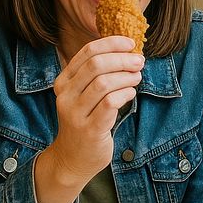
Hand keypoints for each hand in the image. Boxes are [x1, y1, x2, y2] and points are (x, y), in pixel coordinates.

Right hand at [35, 35, 142, 202]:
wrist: (73, 159)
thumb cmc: (85, 122)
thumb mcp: (83, 96)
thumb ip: (97, 75)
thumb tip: (127, 51)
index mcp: (63, 82)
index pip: (87, 52)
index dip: (111, 43)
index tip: (130, 43)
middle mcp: (65, 96)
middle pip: (96, 64)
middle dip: (122, 59)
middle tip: (139, 61)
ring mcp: (75, 113)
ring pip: (103, 83)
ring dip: (126, 77)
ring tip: (137, 78)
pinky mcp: (89, 129)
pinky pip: (110, 103)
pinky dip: (125, 94)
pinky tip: (131, 94)